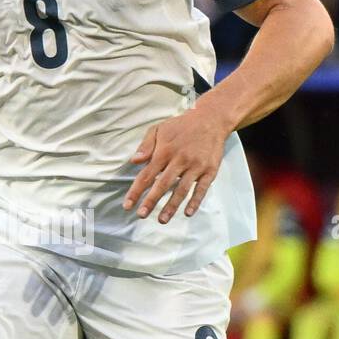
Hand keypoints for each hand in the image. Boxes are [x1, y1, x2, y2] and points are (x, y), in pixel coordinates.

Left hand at [123, 104, 227, 222]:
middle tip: (141, 215)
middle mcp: (180, 160)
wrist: (211, 119)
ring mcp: (196, 166)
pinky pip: (202, 189)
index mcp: (165, 151)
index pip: (147, 175)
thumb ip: (146, 145)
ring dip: (171, 206)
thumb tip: (134, 161)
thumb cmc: (181, 126)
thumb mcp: (159, 129)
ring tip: (162, 220)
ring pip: (182, 189)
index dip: (136, 191)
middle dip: (151, 201)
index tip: (127, 205)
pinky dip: (195, 201)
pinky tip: (188, 213)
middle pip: (163, 184)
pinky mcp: (210, 170)